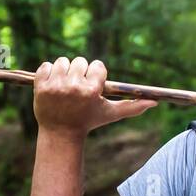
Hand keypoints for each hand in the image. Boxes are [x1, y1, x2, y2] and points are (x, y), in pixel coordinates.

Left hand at [32, 57, 154, 136]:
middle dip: (80, 73)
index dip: (95, 75)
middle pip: (80, 62)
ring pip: (62, 61)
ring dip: (65, 71)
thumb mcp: (111, 114)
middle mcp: (74, 86)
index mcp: (92, 90)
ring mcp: (55, 86)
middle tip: (78, 88)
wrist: (61, 134)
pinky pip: (45, 66)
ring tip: (66, 86)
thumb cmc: (89, 121)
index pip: (97, 66)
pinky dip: (49, 72)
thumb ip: (133, 107)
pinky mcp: (40, 86)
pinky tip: (53, 85)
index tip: (92, 87)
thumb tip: (155, 102)